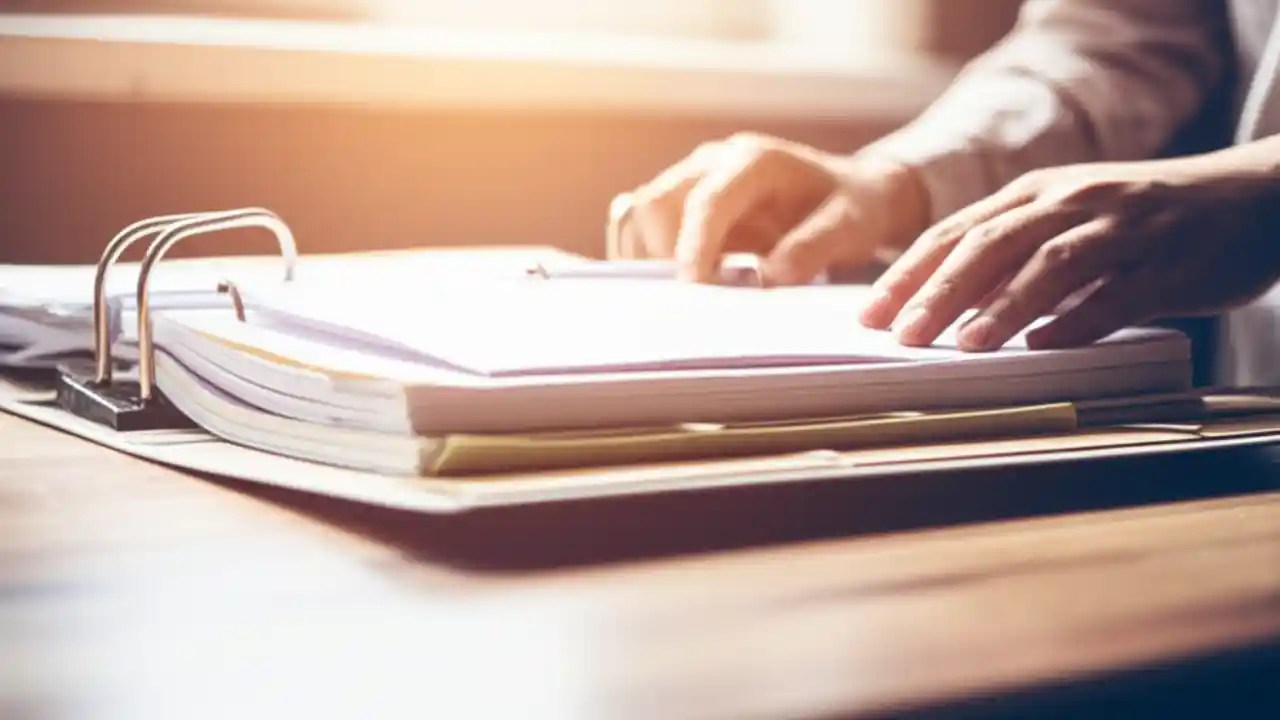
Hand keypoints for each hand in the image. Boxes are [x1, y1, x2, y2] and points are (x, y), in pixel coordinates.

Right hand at [609, 132, 926, 284]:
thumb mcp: (852, 226)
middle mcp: (714, 163)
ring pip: (642, 217)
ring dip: (654, 258)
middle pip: (655, 205)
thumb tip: (770, 274)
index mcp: (754, 161)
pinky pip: (648, 230)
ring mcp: (695, 180)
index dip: (694, 248)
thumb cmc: (851, 208)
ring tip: (694, 289)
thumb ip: (815, 245)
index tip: (694, 289)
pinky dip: (655, 259)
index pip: (706, 202)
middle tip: (694, 295)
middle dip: (663, 253)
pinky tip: (690, 281)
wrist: (852, 195)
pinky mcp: (686, 203)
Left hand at [859, 157, 1279, 350]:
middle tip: (900, 334)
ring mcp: (1123, 228)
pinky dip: (1080, 318)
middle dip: (940, 291)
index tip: (870, 313)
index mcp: (1037, 192)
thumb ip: (1010, 253)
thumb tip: (940, 304)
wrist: (1249, 197)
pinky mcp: (1171, 260)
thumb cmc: (1138, 219)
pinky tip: (1046, 347)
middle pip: (992, 244)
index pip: (957, 231)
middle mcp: (1073, 201)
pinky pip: (1119, 292)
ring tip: (964, 345)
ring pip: (1051, 263)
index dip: (909, 273)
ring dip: (1003, 306)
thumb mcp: (1066, 219)